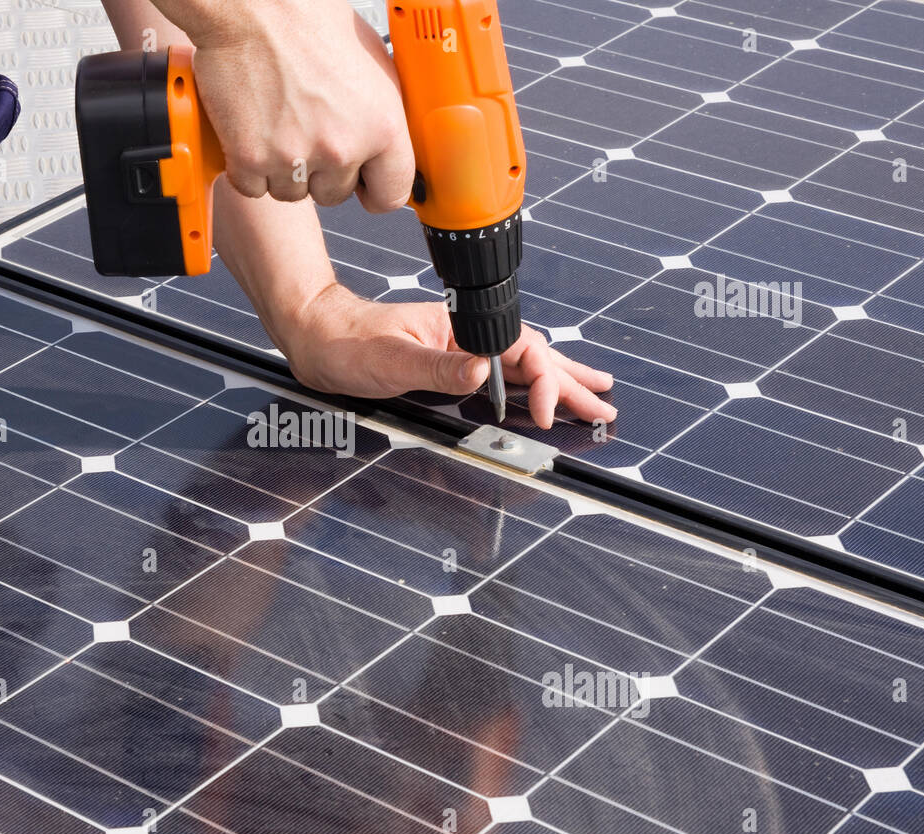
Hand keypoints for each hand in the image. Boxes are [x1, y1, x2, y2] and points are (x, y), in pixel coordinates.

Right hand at [161, 0, 415, 209]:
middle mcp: (341, 147)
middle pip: (335, 194)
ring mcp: (295, 157)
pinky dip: (248, 166)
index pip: (391, 195)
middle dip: (322, 170)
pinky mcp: (251, 159)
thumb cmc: (308, 21)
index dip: (375, 190)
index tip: (364, 186)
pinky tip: (253, 131)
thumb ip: (382, 114)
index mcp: (381, 126)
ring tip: (278, 123)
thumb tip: (386, 145)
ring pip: (292, 193)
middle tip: (307, 129)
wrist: (252, 7)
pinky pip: (253, 187)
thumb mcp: (373, 62)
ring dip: (284, 169)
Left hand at [270, 283, 617, 427]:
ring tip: (594, 393)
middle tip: (607, 404)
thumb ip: (437, 366)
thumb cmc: (346, 343)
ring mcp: (459, 349)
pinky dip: (530, 384)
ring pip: (523, 364)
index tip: (551, 415)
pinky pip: (502, 374)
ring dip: (560, 381)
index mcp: (460, 327)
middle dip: (573, 381)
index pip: (522, 352)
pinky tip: (541, 393)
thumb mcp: (390, 359)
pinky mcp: (448, 363)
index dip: (546, 384)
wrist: (316, 337)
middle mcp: (465, 336)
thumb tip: (482, 372)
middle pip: (534, 357)